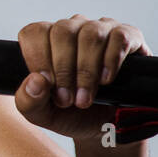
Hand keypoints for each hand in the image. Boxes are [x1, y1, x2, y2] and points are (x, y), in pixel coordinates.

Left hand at [13, 15, 151, 143]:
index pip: (35, 32)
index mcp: (47, 41)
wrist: (108, 127)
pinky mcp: (129, 37)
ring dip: (86, 70)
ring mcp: (102, 30)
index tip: (47, 85)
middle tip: (66, 100)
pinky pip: (119, 37)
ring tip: (86, 98)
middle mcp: (73, 29)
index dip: (38, 58)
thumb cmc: (71, 114)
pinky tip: (106, 80)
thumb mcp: (43, 115)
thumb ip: (28, 101)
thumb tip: (35, 81)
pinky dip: (111, 60)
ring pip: (91, 34)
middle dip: (63, 69)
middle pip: (63, 31)